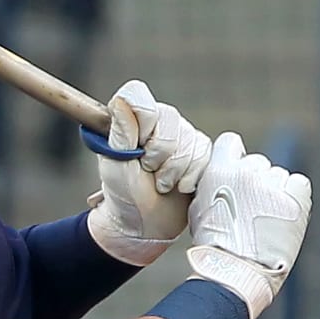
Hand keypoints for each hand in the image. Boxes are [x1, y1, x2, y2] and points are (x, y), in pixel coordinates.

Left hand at [86, 80, 211, 265]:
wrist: (144, 223)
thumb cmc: (122, 192)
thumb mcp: (114, 163)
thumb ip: (121, 131)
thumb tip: (121, 99)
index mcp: (130, 117)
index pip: (137, 95)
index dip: (141, 121)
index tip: (135, 147)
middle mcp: (157, 120)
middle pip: (169, 120)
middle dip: (158, 154)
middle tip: (147, 170)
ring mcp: (181, 134)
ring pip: (190, 139)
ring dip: (173, 170)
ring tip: (160, 182)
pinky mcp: (200, 151)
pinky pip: (205, 153)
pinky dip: (190, 175)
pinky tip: (178, 185)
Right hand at [185, 132, 312, 318]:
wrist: (238, 268)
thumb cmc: (214, 243)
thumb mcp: (198, 206)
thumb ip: (211, 183)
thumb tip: (221, 175)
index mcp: (219, 169)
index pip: (230, 142)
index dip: (233, 155)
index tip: (234, 173)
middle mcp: (247, 170)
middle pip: (256, 162)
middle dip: (254, 180)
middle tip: (249, 207)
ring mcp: (273, 182)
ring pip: (277, 175)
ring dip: (274, 191)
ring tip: (265, 218)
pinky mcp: (297, 195)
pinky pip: (298, 184)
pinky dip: (293, 196)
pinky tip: (283, 214)